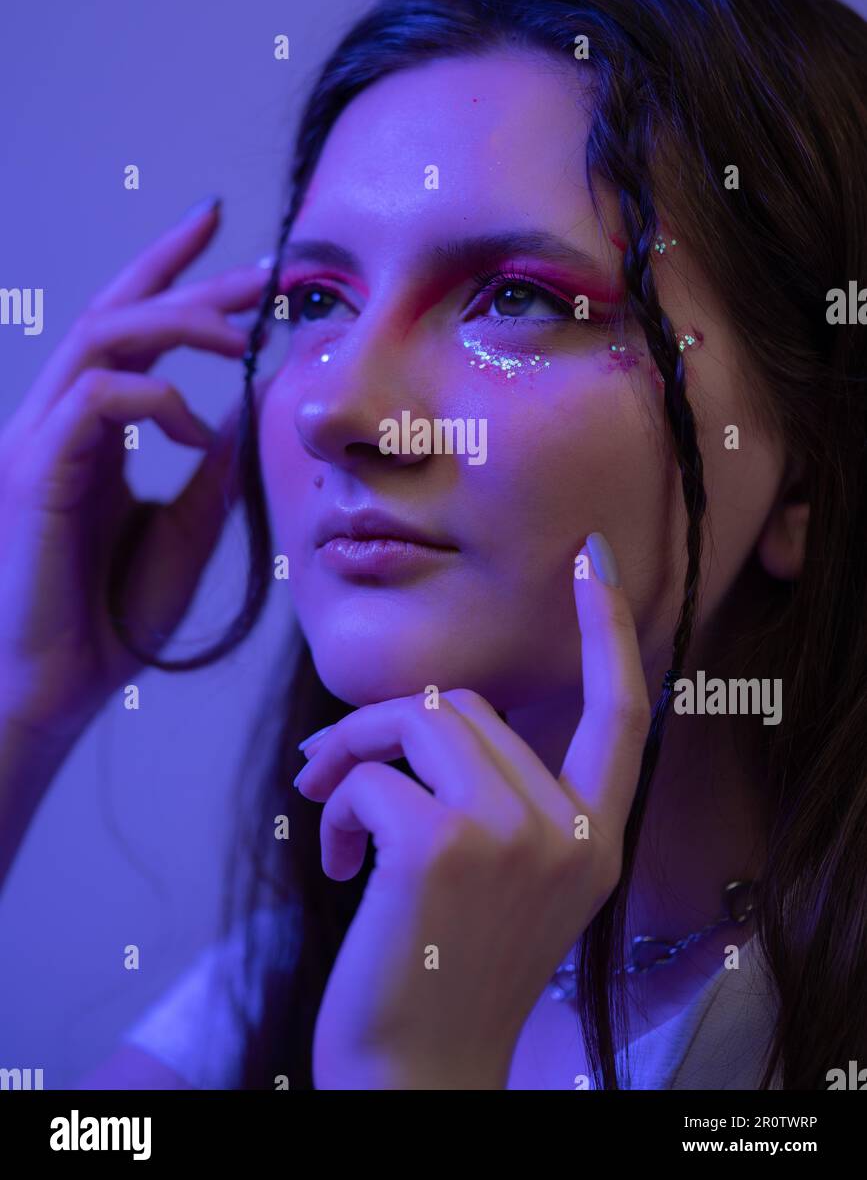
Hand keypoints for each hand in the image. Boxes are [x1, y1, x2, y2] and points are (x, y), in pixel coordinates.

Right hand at [0, 199, 271, 741]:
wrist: (57, 688)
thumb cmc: (114, 616)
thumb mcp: (187, 529)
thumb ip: (212, 468)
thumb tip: (247, 408)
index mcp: (91, 430)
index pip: (127, 327)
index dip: (166, 268)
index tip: (217, 225)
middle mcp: (57, 421)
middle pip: (116, 313)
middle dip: (189, 278)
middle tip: (264, 266)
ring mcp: (38, 440)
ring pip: (99, 335)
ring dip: (179, 321)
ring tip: (244, 334)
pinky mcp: (34, 470)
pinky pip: (97, 398)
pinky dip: (158, 401)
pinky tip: (198, 432)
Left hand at [296, 534, 651, 1089]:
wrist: (418, 1077)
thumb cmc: (447, 975)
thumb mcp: (508, 883)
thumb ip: (500, 799)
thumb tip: (422, 717)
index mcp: (597, 840)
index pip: (623, 713)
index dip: (607, 632)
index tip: (590, 561)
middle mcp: (572, 833)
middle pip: (470, 710)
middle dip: (388, 732)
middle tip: (332, 778)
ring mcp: (515, 836)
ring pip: (419, 723)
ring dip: (355, 757)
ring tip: (333, 816)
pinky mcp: (444, 845)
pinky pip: (373, 773)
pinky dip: (337, 806)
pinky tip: (340, 861)